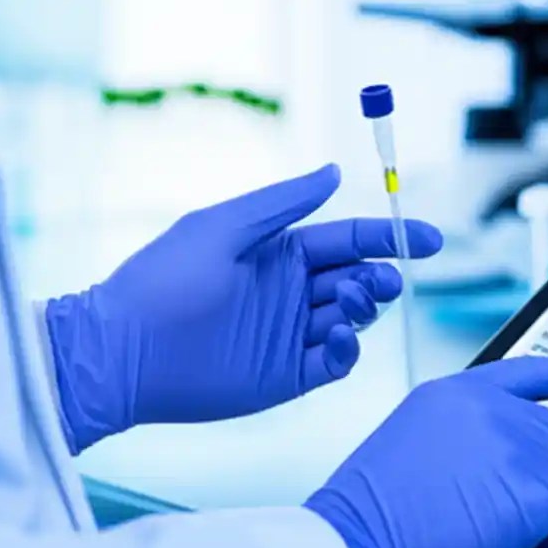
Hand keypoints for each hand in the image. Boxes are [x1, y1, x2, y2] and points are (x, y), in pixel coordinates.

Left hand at [44, 164, 442, 452]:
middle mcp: (292, 291)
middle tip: (381, 278)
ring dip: (362, 306)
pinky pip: (336, 361)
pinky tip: (337, 337)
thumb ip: (282, 203)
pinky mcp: (287, 376)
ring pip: (354, 318)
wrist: (120, 352)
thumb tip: (335, 171)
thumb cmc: (162, 279)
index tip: (428, 240)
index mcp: (281, 252)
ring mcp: (291, 334)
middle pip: (361, 278)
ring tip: (343, 300)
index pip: (351, 240)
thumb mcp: (222, 226)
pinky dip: (348, 348)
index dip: (391, 238)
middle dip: (382, 275)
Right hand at [305, 357, 547, 547]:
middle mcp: (493, 409)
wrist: (361, 542)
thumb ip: (464, 436)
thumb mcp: (414, 445)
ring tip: (510, 529)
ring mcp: (519, 443)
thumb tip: (500, 462)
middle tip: (512, 507)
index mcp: (457, 394)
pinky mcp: (539, 485)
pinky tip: (535, 543)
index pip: (528, 373)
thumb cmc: (374, 512)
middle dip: (542, 471)